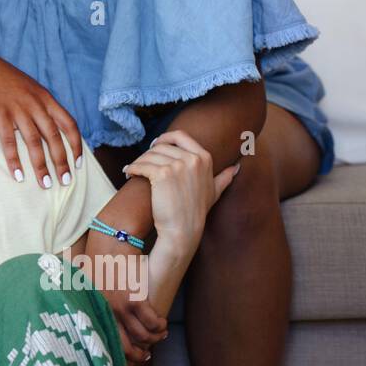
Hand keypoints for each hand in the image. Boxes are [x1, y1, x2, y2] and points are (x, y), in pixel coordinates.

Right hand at [0, 50, 82, 186]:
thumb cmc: (6, 80)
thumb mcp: (31, 89)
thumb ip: (42, 107)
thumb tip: (51, 130)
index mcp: (46, 99)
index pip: (69, 124)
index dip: (76, 146)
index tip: (78, 164)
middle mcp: (36, 104)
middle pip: (53, 137)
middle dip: (61, 162)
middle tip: (65, 182)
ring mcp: (18, 109)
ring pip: (34, 142)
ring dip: (41, 166)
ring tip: (45, 184)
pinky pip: (9, 141)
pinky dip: (14, 160)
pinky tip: (18, 175)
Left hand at [122, 130, 238, 260]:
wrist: (183, 229)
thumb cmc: (196, 211)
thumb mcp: (214, 192)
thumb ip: (224, 177)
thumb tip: (236, 167)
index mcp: (204, 158)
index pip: (180, 136)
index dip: (165, 138)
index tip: (155, 144)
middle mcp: (192, 159)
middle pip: (161, 146)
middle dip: (148, 154)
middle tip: (141, 163)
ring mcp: (177, 165)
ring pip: (149, 155)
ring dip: (139, 162)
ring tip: (133, 170)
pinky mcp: (161, 174)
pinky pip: (141, 165)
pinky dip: (132, 168)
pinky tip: (128, 172)